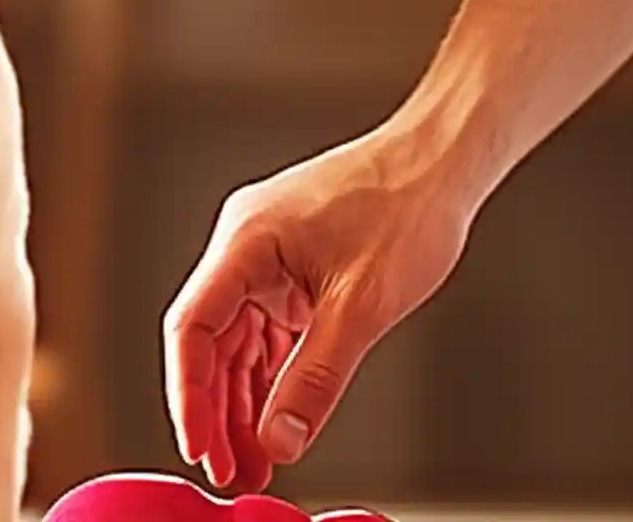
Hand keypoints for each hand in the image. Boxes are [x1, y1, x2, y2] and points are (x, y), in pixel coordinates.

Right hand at [163, 131, 472, 490]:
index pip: (193, 327)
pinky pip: (264, 331)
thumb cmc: (408, 204)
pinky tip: (269, 416)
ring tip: (250, 458)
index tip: (199, 444)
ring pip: (236, 342)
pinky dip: (267, 375)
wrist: (442, 163)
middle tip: (229, 469)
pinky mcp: (288, 269)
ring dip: (241, 400)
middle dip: (217, 410)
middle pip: (210, 341)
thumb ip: (317, 377)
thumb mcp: (364, 304)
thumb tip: (282, 437)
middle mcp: (244, 247)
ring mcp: (265, 258)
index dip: (189, 393)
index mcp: (246, 240)